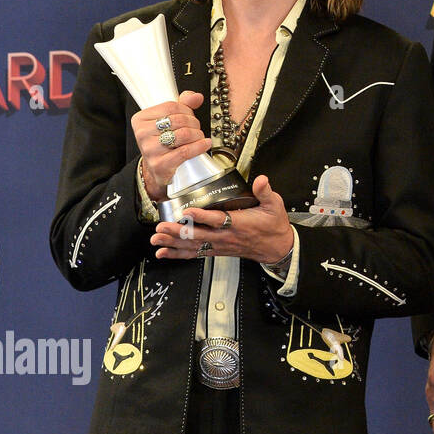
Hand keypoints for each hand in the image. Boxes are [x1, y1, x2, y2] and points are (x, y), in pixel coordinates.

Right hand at [132, 91, 210, 200]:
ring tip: (199, 137)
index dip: (187, 110)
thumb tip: (196, 97)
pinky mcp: (160, 164)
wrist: (157, 169)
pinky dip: (199, 146)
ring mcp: (150, 149)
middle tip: (196, 129)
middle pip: (179, 120)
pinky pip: (185, 151)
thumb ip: (182, 105)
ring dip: (197, 135)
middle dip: (194, 123)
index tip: (190, 117)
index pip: (171, 106)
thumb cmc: (163, 142)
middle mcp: (142, 134)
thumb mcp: (168, 121)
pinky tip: (205, 144)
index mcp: (140, 119)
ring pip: (184, 134)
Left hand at [151, 175, 293, 263]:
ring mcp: (220, 245)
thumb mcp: (275, 205)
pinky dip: (178, 254)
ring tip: (156, 240)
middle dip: (178, 232)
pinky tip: (164, 253)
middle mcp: (227, 236)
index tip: (187, 211)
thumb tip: (262, 180)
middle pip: (199, 235)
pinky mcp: (217, 250)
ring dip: (173, 243)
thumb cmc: (274, 226)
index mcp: (240, 224)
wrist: (277, 247)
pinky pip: (195, 253)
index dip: (202, 216)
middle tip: (161, 228)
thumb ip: (265, 192)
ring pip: (194, 246)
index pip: (218, 220)